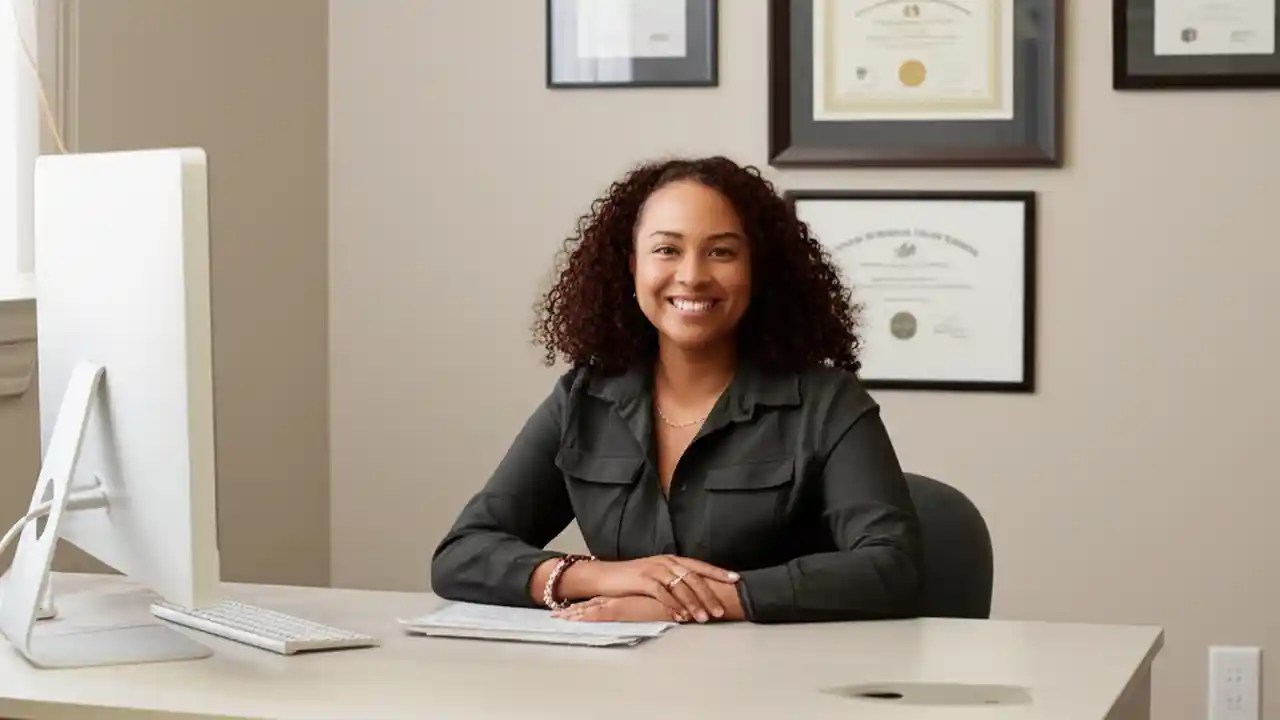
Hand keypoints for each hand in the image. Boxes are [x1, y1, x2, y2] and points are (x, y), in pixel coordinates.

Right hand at [574, 555, 738, 622]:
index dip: (718, 572)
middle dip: (709, 595)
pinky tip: (681, 617)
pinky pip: (663, 594)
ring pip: (681, 586)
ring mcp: (654, 570)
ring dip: (694, 603)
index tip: (736, 579)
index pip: (700, 566)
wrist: (605, 576)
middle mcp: (666, 562)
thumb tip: (696, 595)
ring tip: (703, 618)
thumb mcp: (657, 576)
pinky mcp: (643, 580)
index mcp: (672, 560)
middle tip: (720, 611)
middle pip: (694, 578)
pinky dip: (674, 606)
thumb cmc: (632, 579)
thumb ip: (674, 581)